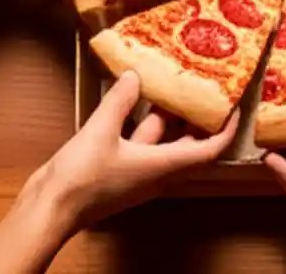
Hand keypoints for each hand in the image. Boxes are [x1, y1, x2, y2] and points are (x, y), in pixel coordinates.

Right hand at [28, 71, 238, 227]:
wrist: (50, 209)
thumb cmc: (81, 178)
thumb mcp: (100, 131)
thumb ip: (119, 102)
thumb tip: (134, 76)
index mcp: (162, 167)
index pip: (209, 150)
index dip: (226, 131)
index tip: (235, 108)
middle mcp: (156, 173)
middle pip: (189, 145)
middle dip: (198, 118)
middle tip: (203, 88)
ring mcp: (137, 173)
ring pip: (162, 143)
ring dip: (166, 117)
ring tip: (169, 85)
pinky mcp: (119, 171)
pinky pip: (141, 145)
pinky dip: (141, 123)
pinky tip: (131, 101)